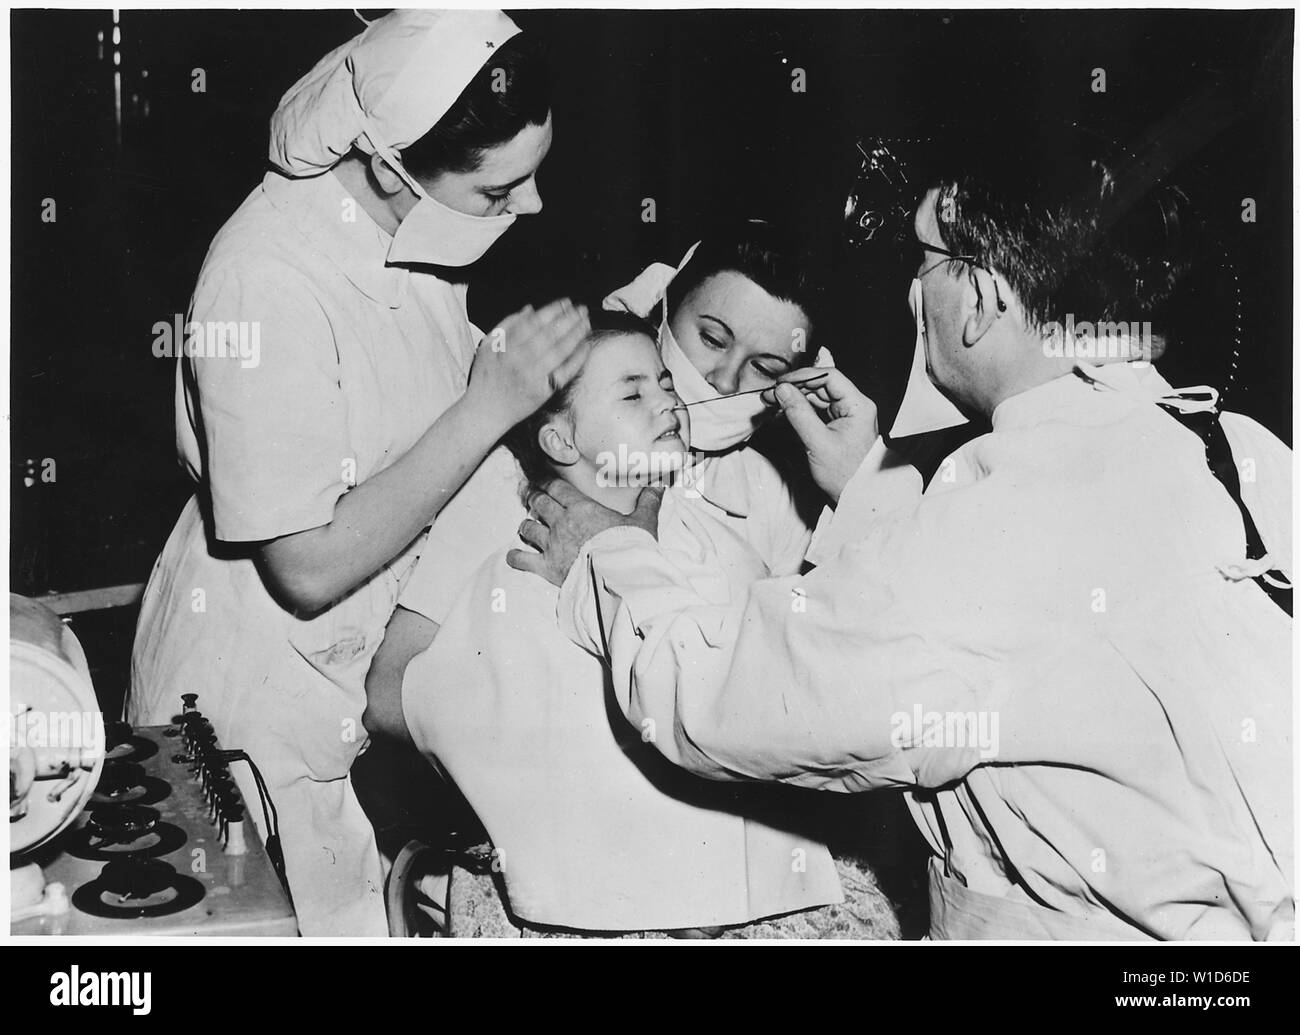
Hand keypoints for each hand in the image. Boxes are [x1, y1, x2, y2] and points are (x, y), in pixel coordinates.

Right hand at [465, 299, 592, 429]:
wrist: (485, 410)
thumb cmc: (486, 376)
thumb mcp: (488, 346)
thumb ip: (507, 324)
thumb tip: (531, 309)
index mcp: (506, 346)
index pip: (534, 323)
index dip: (553, 311)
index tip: (566, 302)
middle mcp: (520, 360)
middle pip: (550, 335)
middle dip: (569, 319)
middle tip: (582, 309)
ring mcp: (533, 377)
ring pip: (560, 351)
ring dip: (576, 335)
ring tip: (586, 323)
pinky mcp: (543, 392)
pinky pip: (565, 372)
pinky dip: (577, 358)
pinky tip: (585, 346)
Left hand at [506, 479, 663, 586]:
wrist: (621, 580)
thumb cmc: (632, 549)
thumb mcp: (644, 522)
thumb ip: (648, 501)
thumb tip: (660, 485)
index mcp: (582, 508)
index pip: (557, 488)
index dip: (548, 483)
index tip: (543, 481)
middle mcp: (562, 523)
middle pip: (539, 503)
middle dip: (534, 498)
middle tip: (531, 497)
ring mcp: (551, 545)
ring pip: (527, 528)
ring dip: (526, 525)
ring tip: (528, 526)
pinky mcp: (546, 568)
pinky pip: (521, 560)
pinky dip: (516, 557)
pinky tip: (515, 556)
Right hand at [764, 368, 877, 503]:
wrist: (856, 499)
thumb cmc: (845, 475)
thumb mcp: (818, 442)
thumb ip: (799, 413)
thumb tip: (782, 390)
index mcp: (858, 406)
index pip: (829, 377)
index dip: (803, 376)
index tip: (781, 383)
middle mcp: (854, 407)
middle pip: (821, 387)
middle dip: (795, 389)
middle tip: (770, 394)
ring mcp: (845, 417)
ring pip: (816, 399)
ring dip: (794, 400)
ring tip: (772, 403)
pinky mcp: (837, 427)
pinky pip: (816, 413)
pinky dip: (800, 412)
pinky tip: (783, 413)